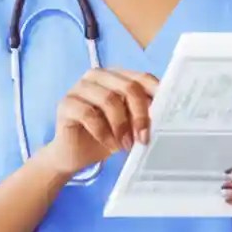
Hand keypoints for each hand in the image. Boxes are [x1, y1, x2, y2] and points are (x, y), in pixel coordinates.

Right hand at [37, 68, 158, 176]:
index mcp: (117, 76)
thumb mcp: (130, 125)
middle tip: (144, 137)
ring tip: (126, 145)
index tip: (166, 115)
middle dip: (140, 114)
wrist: (75, 155)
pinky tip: (109, 144)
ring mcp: (79, 87)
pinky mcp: (65, 103)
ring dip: (121, 126)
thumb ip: (143, 115)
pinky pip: (88, 114)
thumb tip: (166, 116)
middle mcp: (98, 76)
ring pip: (109, 99)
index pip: (142, 77)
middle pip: (129, 86)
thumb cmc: (106, 136)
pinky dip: (103, 132)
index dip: (157, 95)